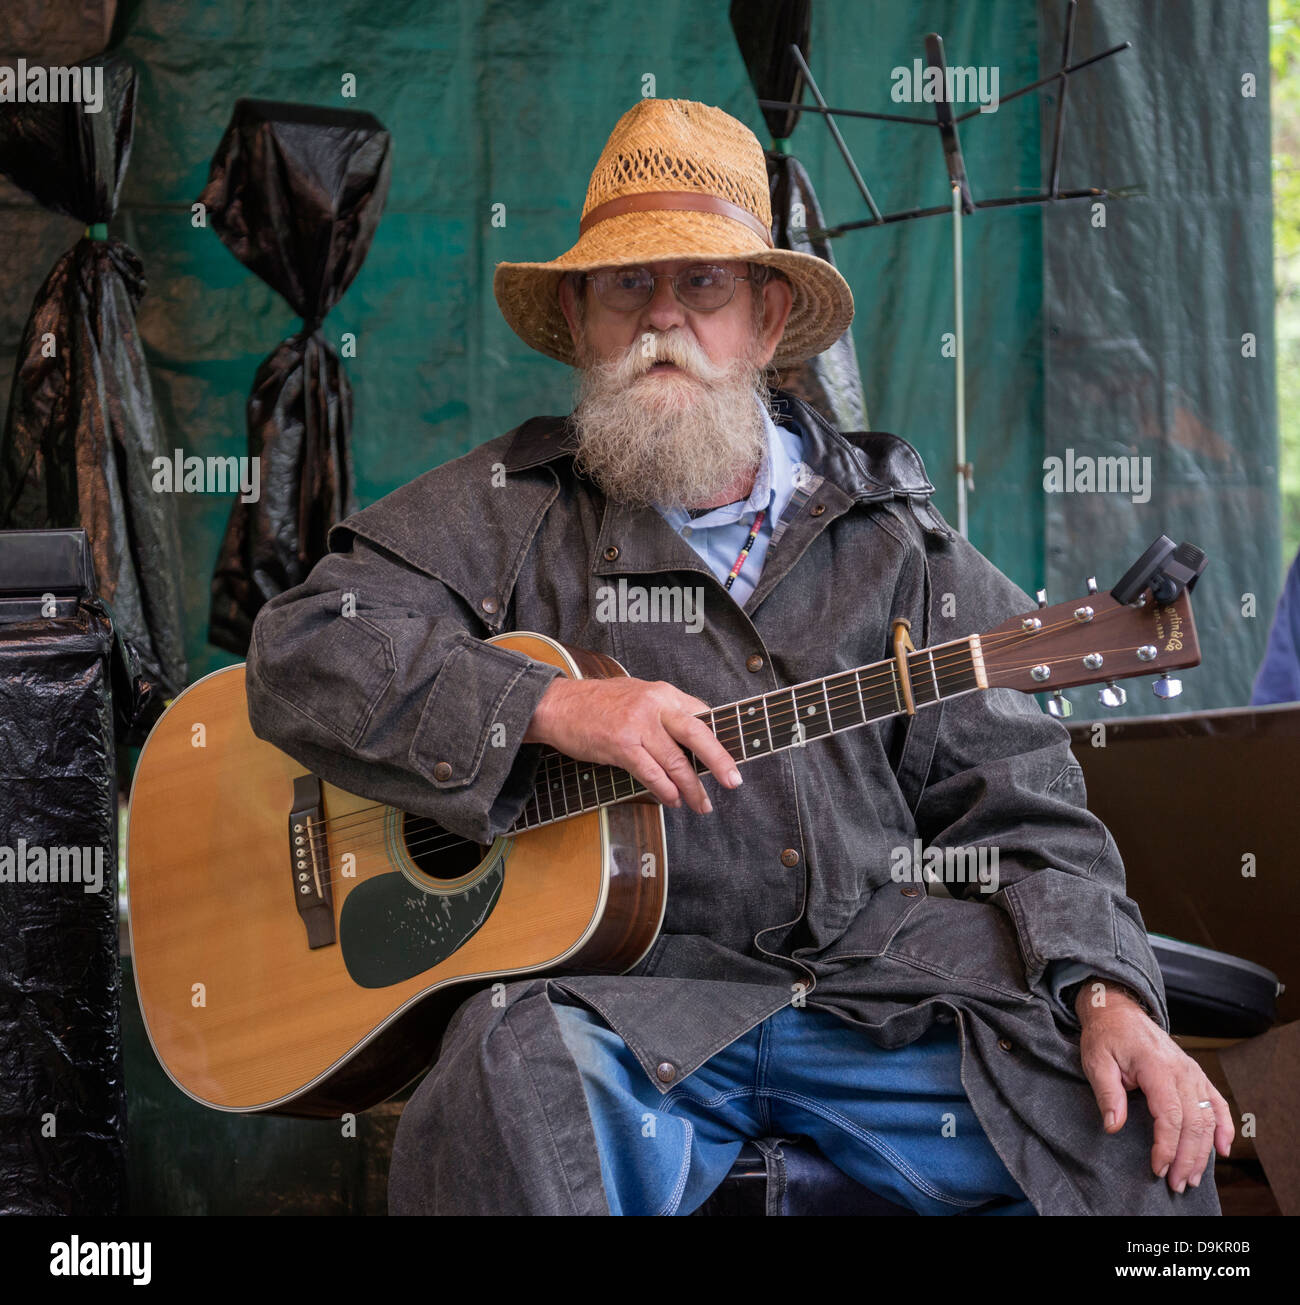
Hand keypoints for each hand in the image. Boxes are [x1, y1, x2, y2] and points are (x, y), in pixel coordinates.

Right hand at [523, 675, 741, 813]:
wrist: (557, 705)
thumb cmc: (596, 704)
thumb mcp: (637, 694)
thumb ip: (663, 711)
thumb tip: (692, 735)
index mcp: (662, 692)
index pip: (701, 714)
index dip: (719, 738)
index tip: (731, 758)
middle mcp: (654, 705)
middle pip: (697, 734)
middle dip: (719, 761)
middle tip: (734, 781)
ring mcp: (637, 725)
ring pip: (675, 761)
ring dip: (691, 787)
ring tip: (701, 803)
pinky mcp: (620, 744)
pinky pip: (651, 772)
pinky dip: (665, 790)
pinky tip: (673, 800)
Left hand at [1076, 980, 1233, 1192]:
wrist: (1118, 1010)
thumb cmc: (1106, 1035)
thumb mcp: (1096, 1061)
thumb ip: (1107, 1094)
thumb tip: (1113, 1127)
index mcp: (1157, 1068)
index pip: (1170, 1116)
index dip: (1167, 1146)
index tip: (1158, 1168)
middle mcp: (1182, 1071)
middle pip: (1193, 1123)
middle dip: (1187, 1158)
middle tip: (1177, 1184)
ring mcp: (1192, 1072)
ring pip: (1208, 1119)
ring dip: (1203, 1151)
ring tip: (1194, 1178)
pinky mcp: (1196, 1074)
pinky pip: (1217, 1103)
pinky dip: (1224, 1127)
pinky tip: (1223, 1149)